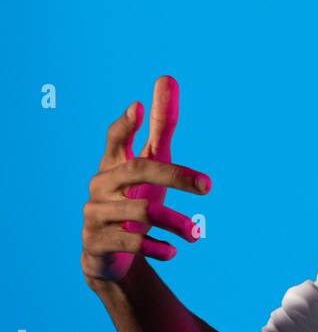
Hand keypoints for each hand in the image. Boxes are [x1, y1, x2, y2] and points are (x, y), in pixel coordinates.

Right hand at [81, 75, 210, 283]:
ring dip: (175, 222)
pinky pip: (131, 242)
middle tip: (209, 186)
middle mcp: (100, 185)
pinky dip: (157, 247)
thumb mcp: (151, 164)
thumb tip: (167, 77)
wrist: (109, 253)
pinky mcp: (95, 242)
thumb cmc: (134, 197)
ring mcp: (94, 213)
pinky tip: (174, 251)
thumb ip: (160, 127)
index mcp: (113, 164)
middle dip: (176, 176)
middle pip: (139, 171)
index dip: (125, 124)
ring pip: (141, 212)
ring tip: (197, 234)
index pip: (115, 139)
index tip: (138, 106)